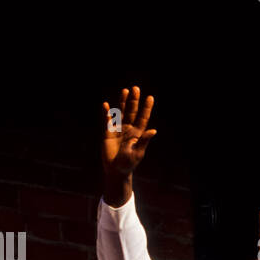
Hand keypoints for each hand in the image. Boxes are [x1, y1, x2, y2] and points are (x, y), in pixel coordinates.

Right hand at [101, 86, 156, 204]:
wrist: (116, 170)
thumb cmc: (129, 163)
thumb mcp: (138, 153)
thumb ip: (144, 141)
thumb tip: (154, 130)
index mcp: (138, 134)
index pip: (143, 118)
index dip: (146, 108)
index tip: (150, 97)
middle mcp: (129, 129)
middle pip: (132, 112)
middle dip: (134, 101)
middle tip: (135, 88)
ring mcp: (118, 130)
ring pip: (121, 113)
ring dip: (122, 102)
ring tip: (125, 91)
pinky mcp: (108, 133)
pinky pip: (107, 121)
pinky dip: (107, 113)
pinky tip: (106, 105)